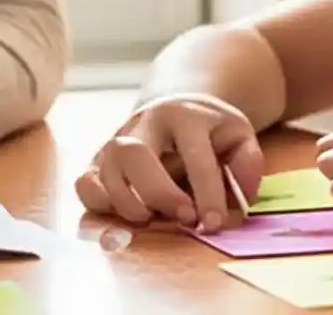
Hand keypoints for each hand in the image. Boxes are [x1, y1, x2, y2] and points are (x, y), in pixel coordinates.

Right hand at [75, 93, 263, 232]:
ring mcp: (116, 140)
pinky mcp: (98, 160)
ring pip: (108, 170)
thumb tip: (243, 196)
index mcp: (184, 114)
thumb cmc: (209, 131)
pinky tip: (124, 213)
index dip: (207, 195)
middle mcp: (144, 123)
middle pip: (136, 155)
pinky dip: (100, 203)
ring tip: (153, 218)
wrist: (176, 108)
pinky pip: (85, 183)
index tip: (214, 224)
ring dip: (130, 204)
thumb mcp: (238, 135)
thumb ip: (248, 162)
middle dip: (159, 194)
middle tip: (184, 219)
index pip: (195, 158)